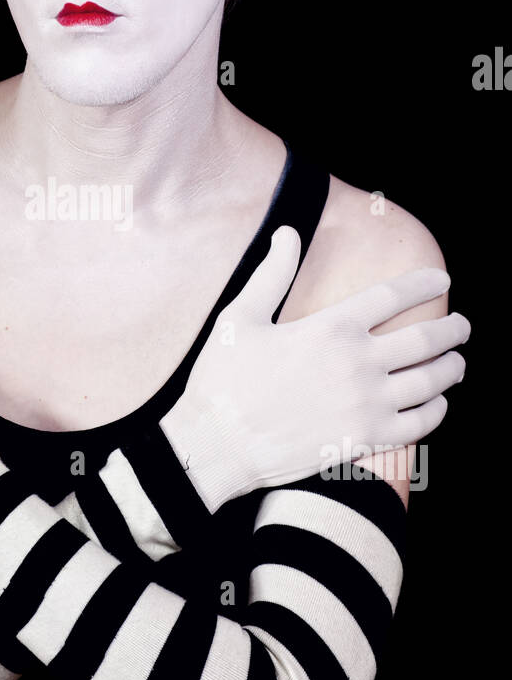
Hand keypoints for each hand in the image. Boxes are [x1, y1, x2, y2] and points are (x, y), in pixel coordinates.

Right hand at [159, 224, 470, 510]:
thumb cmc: (223, 380)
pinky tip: (436, 402)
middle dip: (453, 329)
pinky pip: (420, 424)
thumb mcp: (240, 317)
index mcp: (330, 327)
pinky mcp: (365, 439)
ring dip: (452, 368)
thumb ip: (271, 274)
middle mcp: (356, 363)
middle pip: (425, 338)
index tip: (442, 279)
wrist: (216, 447)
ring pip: (431, 381)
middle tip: (463, 326)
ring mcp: (365, 404)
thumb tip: (286, 232)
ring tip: (458, 363)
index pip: (393, 295)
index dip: (424, 282)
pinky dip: (437, 409)